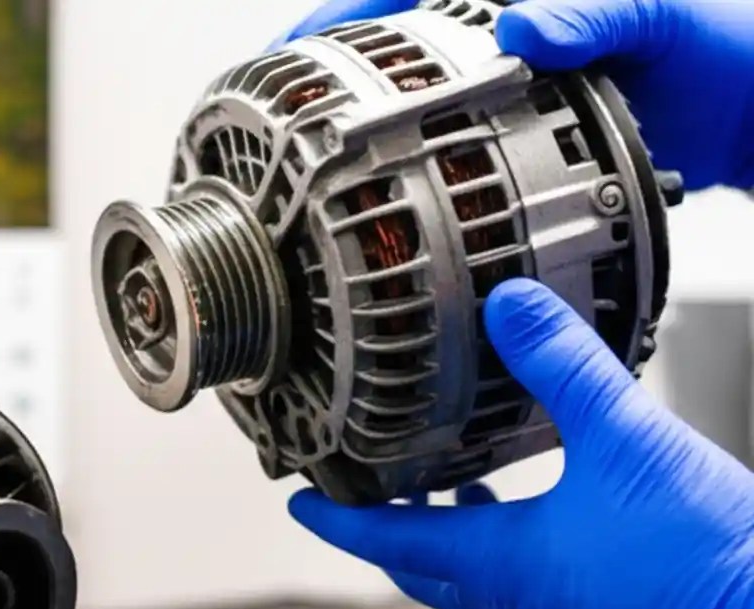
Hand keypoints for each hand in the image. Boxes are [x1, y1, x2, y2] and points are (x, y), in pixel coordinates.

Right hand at [272, 0, 753, 190]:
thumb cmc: (725, 43)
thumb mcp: (665, 18)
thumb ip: (600, 12)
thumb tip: (526, 23)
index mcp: (519, 3)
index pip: (405, 1)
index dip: (338, 24)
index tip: (286, 55)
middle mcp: (502, 45)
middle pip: (393, 61)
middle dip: (330, 88)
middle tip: (284, 131)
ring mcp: (507, 94)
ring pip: (417, 113)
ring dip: (370, 140)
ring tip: (322, 175)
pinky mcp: (522, 141)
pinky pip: (457, 155)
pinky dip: (424, 180)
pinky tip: (400, 204)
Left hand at [290, 279, 753, 608]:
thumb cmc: (708, 559)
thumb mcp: (625, 439)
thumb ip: (563, 366)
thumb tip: (510, 306)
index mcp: (504, 568)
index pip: (390, 541)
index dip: (339, 518)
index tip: (302, 506)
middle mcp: (523, 608)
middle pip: (428, 568)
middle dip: (393, 529)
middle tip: (374, 493)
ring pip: (482, 583)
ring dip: (457, 537)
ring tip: (460, 487)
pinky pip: (535, 592)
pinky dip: (515, 553)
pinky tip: (553, 519)